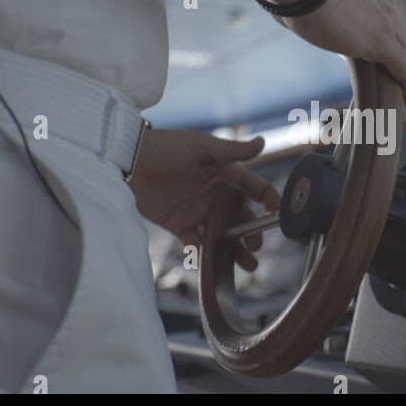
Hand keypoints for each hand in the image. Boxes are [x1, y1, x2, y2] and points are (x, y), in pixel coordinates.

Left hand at [128, 129, 280, 271]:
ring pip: (223, 234)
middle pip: (242, 218)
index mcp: (225, 174)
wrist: (128, 160)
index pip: (254, 188)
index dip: (268, 199)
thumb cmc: (167, 147)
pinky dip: (204, 253)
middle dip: (252, 233)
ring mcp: (198, 211)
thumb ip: (233, 150)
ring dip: (235, 249)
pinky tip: (213, 262)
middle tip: (255, 245)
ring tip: (248, 264)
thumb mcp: (202, 146)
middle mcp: (215, 195)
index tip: (277, 213)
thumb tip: (263, 142)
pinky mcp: (179, 224)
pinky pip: (196, 243)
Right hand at [273, 0, 405, 102]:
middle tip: (392, 79)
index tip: (375, 55)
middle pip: (405, 37)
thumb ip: (305, 4)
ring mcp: (386, 22)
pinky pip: (405, 68)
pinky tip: (404, 99)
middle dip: (402, 59)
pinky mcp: (382, 42)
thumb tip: (283, 12)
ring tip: (400, 93)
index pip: (386, 17)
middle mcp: (384, 3)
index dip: (385, 39)